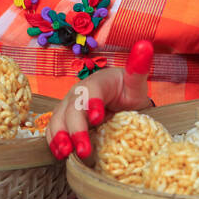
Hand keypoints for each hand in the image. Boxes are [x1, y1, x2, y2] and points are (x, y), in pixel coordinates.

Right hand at [45, 40, 154, 161]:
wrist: (119, 99)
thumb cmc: (128, 91)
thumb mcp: (136, 82)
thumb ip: (138, 67)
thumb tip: (145, 45)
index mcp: (96, 82)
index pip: (90, 90)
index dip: (91, 102)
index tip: (98, 117)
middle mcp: (78, 93)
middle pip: (71, 108)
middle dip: (75, 128)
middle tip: (84, 149)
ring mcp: (68, 107)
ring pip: (58, 119)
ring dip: (59, 136)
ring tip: (65, 153)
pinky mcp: (64, 120)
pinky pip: (54, 129)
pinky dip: (53, 141)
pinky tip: (59, 154)